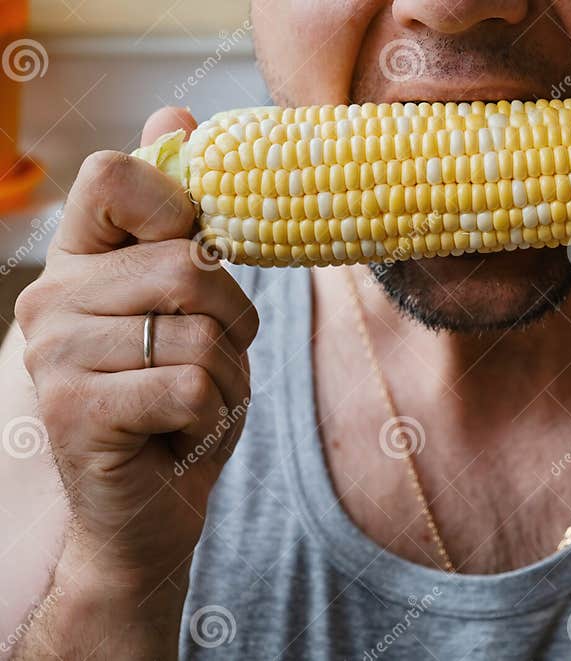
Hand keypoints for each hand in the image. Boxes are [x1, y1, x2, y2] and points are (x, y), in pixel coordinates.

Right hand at [14, 108, 257, 624]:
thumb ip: (177, 219)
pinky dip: (212, 414)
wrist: (149, 507)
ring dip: (229, 376)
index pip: (117, 173)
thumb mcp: (189, 305)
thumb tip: (177, 112)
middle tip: (211, 361)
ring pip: (199, 330)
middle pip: (188, 263)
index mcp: (78, 260)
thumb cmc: (177, 401)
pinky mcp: (74, 411)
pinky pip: (190, 384)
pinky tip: (181, 433)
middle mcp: (50, 297)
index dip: (180, 210)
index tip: (195, 262)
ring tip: (196, 402)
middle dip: (233, 322)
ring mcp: (53, 354)